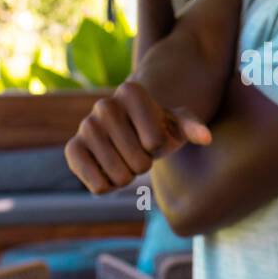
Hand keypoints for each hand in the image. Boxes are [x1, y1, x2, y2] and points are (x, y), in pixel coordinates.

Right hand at [64, 80, 211, 192]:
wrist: (128, 132)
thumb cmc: (158, 127)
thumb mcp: (178, 124)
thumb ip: (192, 127)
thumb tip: (205, 138)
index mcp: (131, 91)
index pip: (155, 141)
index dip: (161, 146)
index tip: (153, 135)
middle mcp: (103, 105)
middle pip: (139, 161)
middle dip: (144, 164)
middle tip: (139, 152)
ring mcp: (85, 126)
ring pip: (119, 176)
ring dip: (128, 177)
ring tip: (124, 160)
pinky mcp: (72, 149)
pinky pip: (97, 185)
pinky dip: (108, 187)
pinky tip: (108, 171)